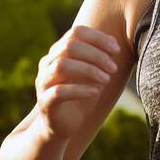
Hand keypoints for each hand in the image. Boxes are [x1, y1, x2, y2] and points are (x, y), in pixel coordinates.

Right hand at [34, 24, 121, 139]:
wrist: (62, 126)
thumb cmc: (80, 97)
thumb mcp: (92, 75)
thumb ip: (99, 59)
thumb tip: (115, 43)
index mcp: (58, 52)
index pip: (76, 32)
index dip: (98, 37)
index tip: (116, 49)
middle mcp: (47, 64)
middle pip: (69, 46)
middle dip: (96, 54)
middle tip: (113, 67)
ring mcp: (43, 82)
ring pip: (62, 65)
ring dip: (89, 70)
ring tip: (107, 79)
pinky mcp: (45, 102)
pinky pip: (59, 91)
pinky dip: (80, 89)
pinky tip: (95, 91)